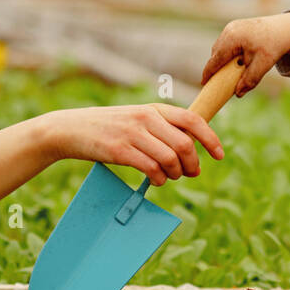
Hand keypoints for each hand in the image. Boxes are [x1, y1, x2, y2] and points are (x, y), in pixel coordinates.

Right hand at [41, 104, 224, 186]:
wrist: (70, 129)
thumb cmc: (108, 128)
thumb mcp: (137, 119)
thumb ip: (163, 129)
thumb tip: (192, 151)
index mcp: (154, 109)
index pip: (193, 120)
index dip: (211, 139)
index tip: (219, 155)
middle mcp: (146, 118)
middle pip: (185, 144)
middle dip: (193, 163)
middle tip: (191, 173)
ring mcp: (132, 133)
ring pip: (170, 158)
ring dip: (176, 173)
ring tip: (170, 176)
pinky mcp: (119, 150)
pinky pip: (150, 168)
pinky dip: (159, 178)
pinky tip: (156, 180)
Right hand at [201, 13, 289, 96]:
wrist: (285, 29)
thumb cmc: (275, 45)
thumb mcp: (264, 64)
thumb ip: (250, 79)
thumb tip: (237, 93)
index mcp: (232, 38)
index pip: (215, 59)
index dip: (208, 73)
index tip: (203, 84)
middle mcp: (229, 30)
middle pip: (216, 53)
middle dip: (217, 67)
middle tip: (221, 82)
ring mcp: (231, 27)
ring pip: (221, 48)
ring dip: (223, 60)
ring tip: (232, 71)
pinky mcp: (235, 27)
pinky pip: (227, 43)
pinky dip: (229, 53)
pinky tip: (237, 61)